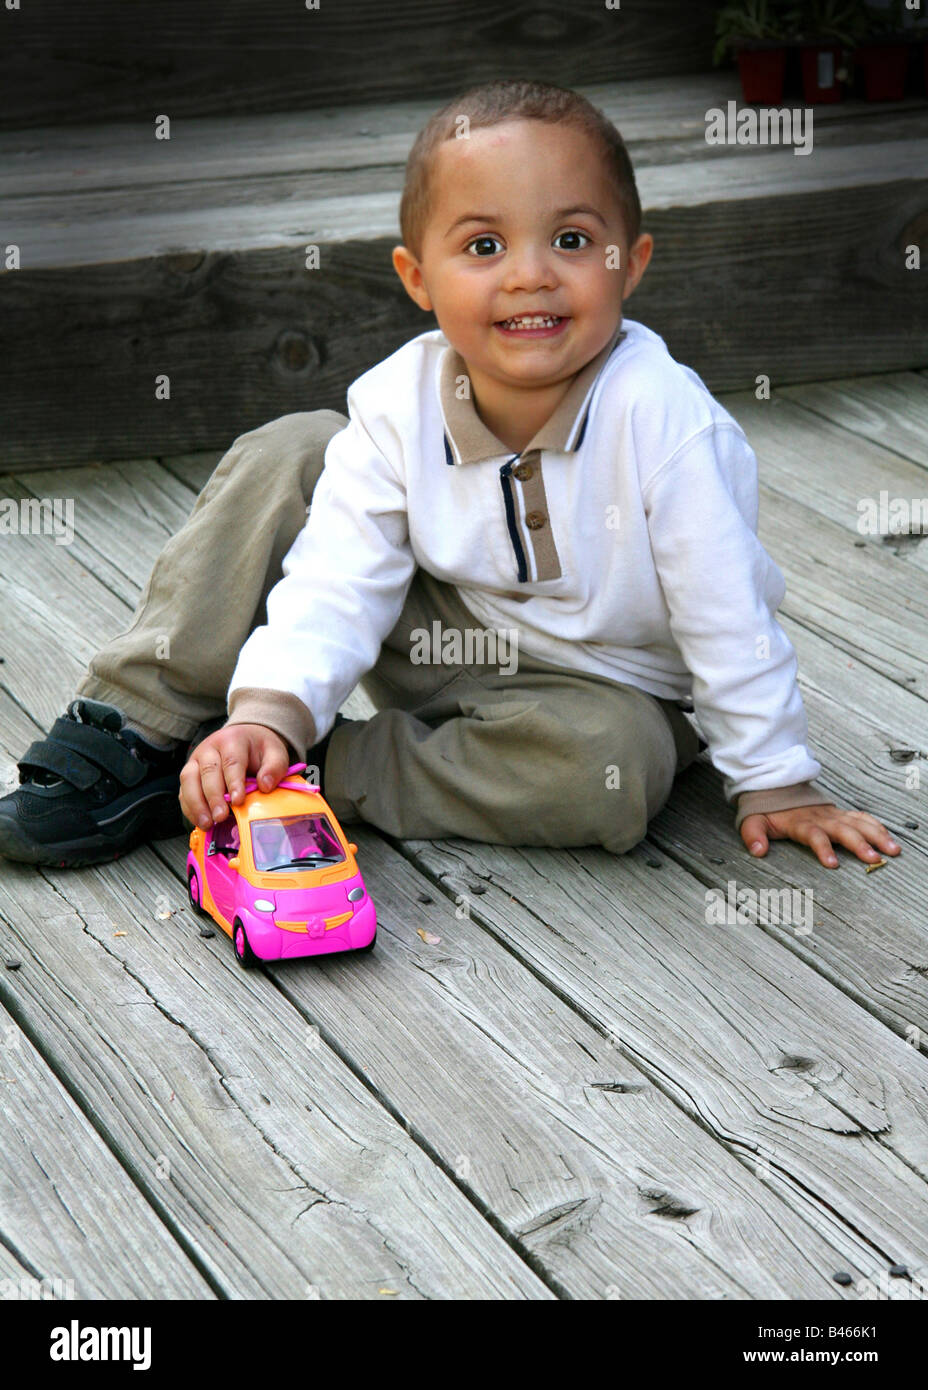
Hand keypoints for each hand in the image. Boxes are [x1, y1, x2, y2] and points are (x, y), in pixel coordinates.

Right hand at [179, 723, 289, 828]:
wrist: (245, 740)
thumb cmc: (259, 750)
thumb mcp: (274, 753)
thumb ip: (274, 768)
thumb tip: (265, 786)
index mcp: (232, 740)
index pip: (231, 762)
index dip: (233, 782)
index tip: (238, 801)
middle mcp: (209, 749)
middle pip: (207, 772)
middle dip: (213, 797)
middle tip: (220, 817)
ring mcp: (195, 761)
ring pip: (189, 780)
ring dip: (196, 804)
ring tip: (207, 823)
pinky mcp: (189, 775)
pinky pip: (184, 791)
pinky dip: (190, 808)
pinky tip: (201, 822)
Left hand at [740, 802, 901, 868]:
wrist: (776, 786)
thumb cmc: (766, 810)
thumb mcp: (752, 822)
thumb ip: (753, 836)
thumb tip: (758, 851)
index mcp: (800, 823)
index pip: (814, 835)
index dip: (823, 848)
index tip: (833, 864)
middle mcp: (820, 818)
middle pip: (843, 830)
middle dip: (860, 844)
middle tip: (875, 859)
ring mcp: (833, 815)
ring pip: (858, 823)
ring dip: (876, 835)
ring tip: (892, 850)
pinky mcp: (840, 814)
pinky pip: (862, 818)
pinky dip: (876, 826)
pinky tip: (889, 837)